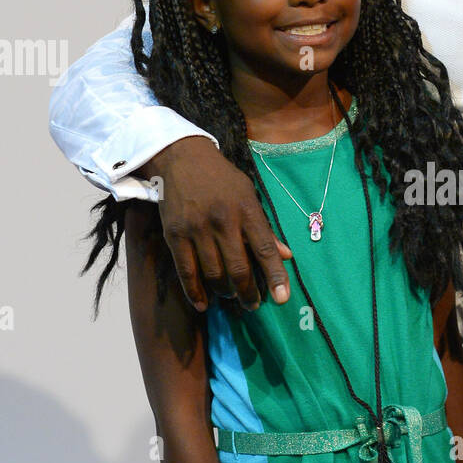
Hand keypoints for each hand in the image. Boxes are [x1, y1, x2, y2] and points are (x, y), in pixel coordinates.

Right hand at [140, 137, 291, 311]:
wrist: (181, 158)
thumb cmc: (221, 179)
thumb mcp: (249, 195)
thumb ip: (265, 227)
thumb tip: (287, 256)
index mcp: (247, 210)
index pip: (265, 249)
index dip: (275, 276)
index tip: (282, 298)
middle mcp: (223, 221)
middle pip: (239, 268)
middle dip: (248, 292)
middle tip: (253, 304)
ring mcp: (197, 229)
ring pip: (214, 274)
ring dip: (225, 292)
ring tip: (231, 297)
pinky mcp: (175, 234)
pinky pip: (186, 271)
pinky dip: (195, 292)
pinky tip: (203, 304)